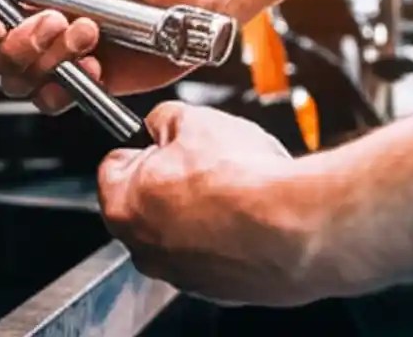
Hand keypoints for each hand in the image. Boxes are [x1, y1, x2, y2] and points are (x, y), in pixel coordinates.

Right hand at [0, 0, 233, 111]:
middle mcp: (36, 25)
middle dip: (21, 42)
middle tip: (58, 20)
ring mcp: (59, 57)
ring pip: (19, 80)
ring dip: (50, 59)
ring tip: (88, 34)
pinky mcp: (83, 83)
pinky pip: (53, 100)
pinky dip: (70, 84)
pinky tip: (97, 63)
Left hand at [99, 101, 319, 306]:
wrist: (298, 227)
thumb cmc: (242, 179)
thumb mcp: (192, 120)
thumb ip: (163, 120)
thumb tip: (162, 124)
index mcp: (123, 206)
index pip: (113, 167)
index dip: (142, 148)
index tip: (160, 143)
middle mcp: (144, 250)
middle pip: (145, 205)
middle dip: (169, 183)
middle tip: (202, 165)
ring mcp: (183, 276)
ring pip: (180, 235)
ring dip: (200, 214)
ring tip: (234, 191)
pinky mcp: (222, 292)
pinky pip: (216, 258)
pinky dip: (229, 241)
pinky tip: (252, 220)